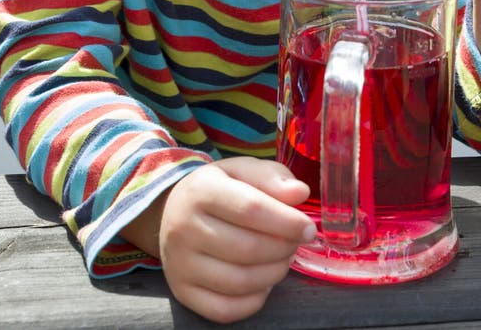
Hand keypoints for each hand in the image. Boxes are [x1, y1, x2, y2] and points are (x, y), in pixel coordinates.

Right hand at [154, 158, 313, 322]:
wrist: (171, 212)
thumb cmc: (217, 189)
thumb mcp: (242, 170)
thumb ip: (272, 177)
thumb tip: (300, 193)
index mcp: (201, 190)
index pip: (251, 209)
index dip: (286, 221)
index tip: (308, 228)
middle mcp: (184, 228)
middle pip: (248, 248)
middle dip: (283, 248)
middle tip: (295, 242)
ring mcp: (179, 264)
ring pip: (239, 282)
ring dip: (273, 274)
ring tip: (282, 258)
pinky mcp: (182, 292)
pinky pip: (225, 310)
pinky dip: (253, 300)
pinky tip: (262, 281)